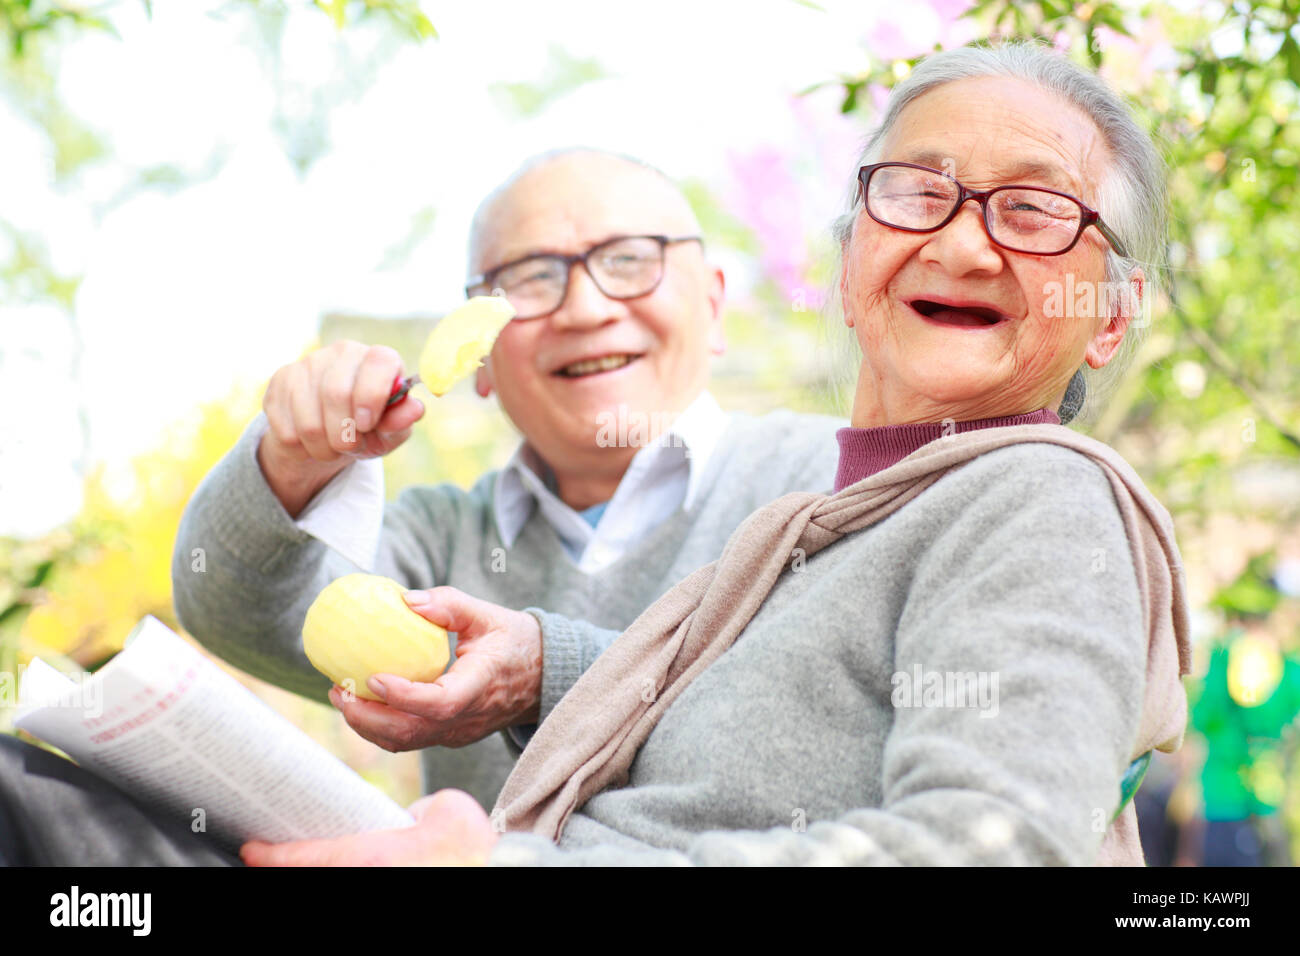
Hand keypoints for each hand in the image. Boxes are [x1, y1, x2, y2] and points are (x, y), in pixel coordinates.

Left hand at [240, 789, 496, 865]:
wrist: (493, 869)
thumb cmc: (468, 847)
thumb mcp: (444, 809)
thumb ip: (417, 811)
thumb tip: (410, 818)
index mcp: (368, 856)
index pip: (306, 857)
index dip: (272, 855)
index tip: (252, 849)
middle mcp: (363, 876)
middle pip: (312, 872)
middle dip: (289, 865)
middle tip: (265, 854)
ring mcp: (373, 883)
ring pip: (331, 876)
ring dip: (315, 867)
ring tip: (295, 859)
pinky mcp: (387, 883)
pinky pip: (351, 875)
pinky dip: (336, 868)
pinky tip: (335, 862)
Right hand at [258, 340, 425, 516]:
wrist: (328, 435)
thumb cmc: (368, 429)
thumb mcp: (390, 432)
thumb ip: (401, 421)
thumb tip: (415, 409)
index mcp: (378, 358)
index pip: (379, 362)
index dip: (372, 397)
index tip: (367, 425)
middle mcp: (344, 352)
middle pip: (336, 392)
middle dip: (344, 434)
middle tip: (350, 446)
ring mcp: (308, 363)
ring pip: (309, 419)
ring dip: (323, 447)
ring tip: (332, 448)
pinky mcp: (280, 380)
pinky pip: (286, 428)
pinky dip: (301, 447)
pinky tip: (309, 441)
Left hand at [329, 587, 542, 751]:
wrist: (542, 678)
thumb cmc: (515, 641)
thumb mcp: (488, 615)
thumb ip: (449, 604)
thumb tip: (405, 599)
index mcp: (481, 687)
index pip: (440, 703)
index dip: (403, 696)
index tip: (372, 676)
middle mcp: (468, 718)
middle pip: (411, 732)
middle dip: (366, 717)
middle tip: (339, 689)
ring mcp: (458, 733)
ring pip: (405, 741)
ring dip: (367, 724)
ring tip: (341, 695)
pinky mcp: (449, 735)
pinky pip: (410, 737)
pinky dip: (380, 724)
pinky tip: (363, 701)